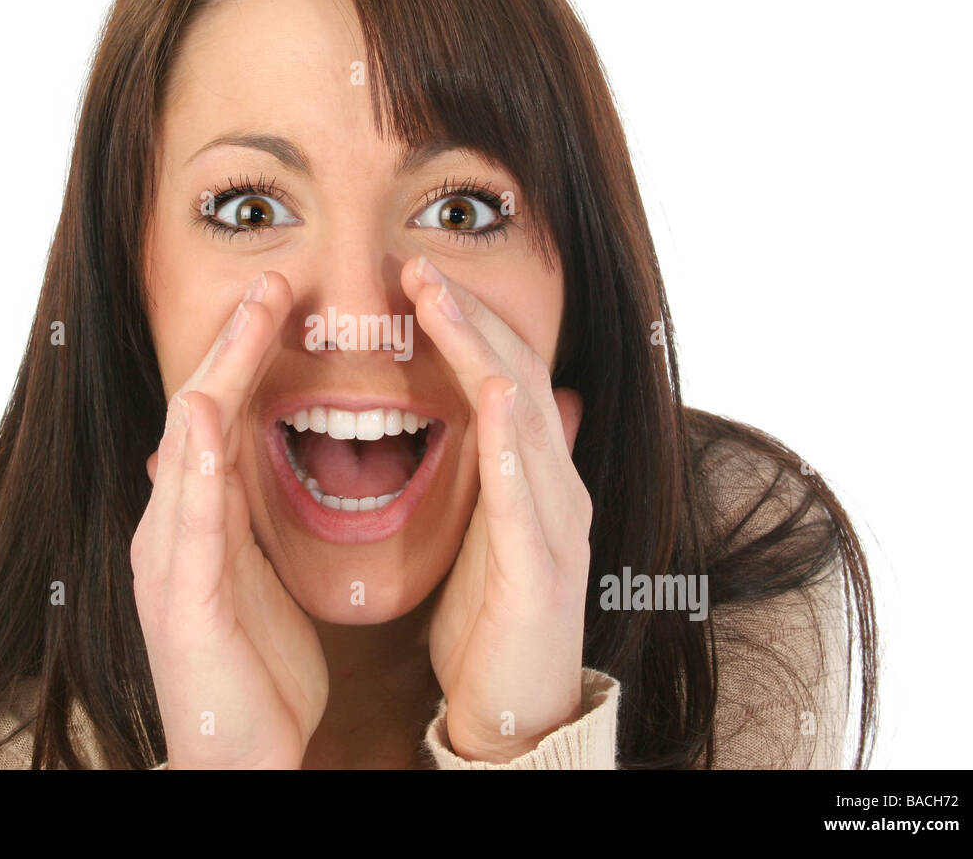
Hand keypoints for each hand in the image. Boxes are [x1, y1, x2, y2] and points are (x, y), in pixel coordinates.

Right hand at [132, 272, 327, 768]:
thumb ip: (233, 510)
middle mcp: (173, 528)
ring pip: (188, 455)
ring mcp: (171, 563)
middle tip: (273, 282)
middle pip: (201, 415)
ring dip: (215, 382)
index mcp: (200, 519)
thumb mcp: (248, 571)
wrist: (234, 759)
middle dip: (235, 346)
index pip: (222, 417)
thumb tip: (221, 450)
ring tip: (242, 322)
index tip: (283, 298)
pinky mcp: (187, 604)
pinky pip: (193, 527)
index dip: (247, 355)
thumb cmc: (249, 668)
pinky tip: (210, 421)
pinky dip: (199, 469)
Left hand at [402, 256, 590, 762]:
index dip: (467, 322)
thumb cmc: (493, 619)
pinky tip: (494, 395)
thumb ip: (498, 464)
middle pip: (517, 376)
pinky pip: (524, 493)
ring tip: (441, 299)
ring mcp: (555, 524)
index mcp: (534, 474)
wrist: (516, 709)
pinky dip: (512, 438)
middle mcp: (554, 485)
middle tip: (418, 264)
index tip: (417, 277)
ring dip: (482, 351)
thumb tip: (522, 401)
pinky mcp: (540, 569)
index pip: (504, 375)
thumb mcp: (489, 527)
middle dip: (469, 316)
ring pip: (523, 415)